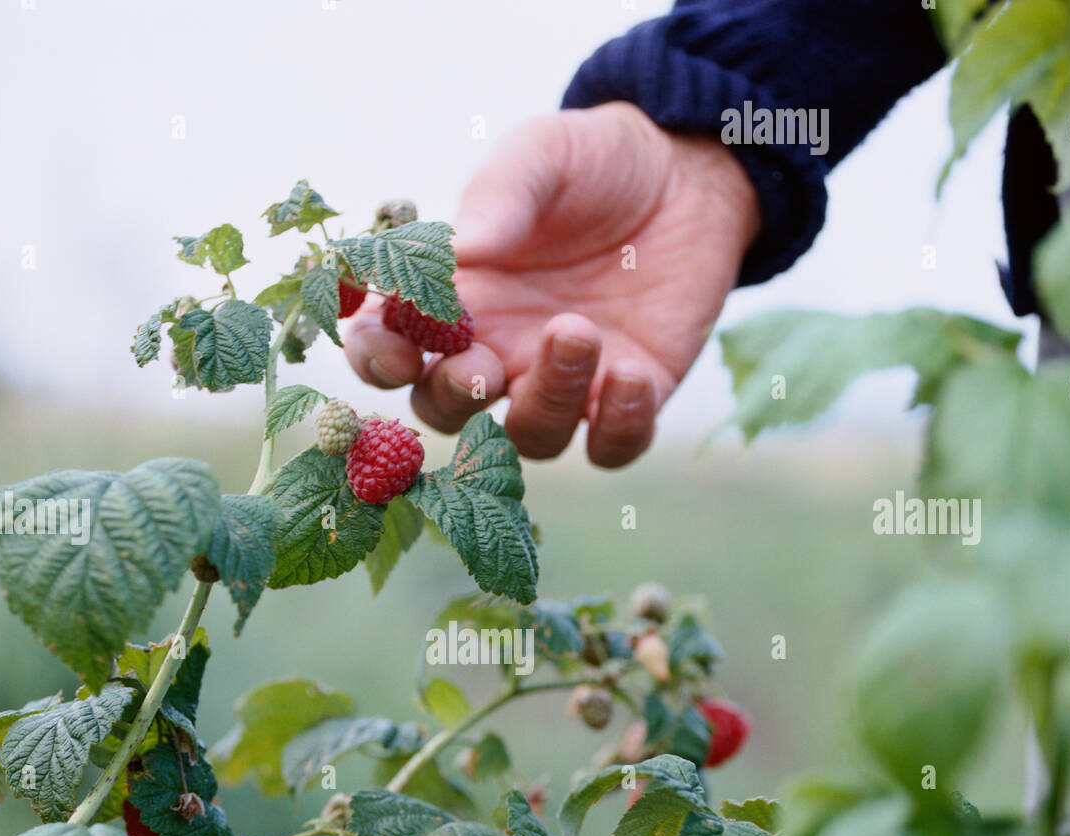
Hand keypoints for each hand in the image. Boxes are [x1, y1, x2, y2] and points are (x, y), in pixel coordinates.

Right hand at [343, 102, 760, 467]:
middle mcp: (498, 352)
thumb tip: (461, 249)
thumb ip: (501, 195)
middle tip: (481, 365)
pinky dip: (619, 426)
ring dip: (546, 400)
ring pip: (532, 436)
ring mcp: (563, 384)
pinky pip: (613, 446)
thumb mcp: (544, 155)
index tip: (396, 351)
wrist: (690, 175)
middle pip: (448, 410)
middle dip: (454, 398)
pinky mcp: (629, 399)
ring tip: (579, 331)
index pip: (392, 348)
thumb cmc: (597, 164)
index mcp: (457, 299)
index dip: (379, 360)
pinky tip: (633, 373)